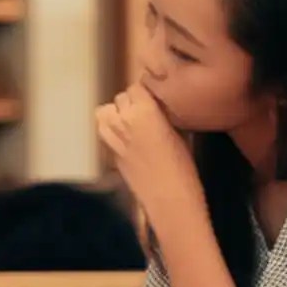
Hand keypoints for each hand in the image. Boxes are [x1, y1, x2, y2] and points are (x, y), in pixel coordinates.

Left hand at [96, 82, 203, 226]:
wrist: (169, 198)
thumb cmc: (183, 166)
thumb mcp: (178, 132)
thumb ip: (161, 115)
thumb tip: (155, 106)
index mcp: (144, 111)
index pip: (135, 87)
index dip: (144, 93)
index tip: (153, 99)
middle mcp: (123, 121)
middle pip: (119, 98)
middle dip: (130, 103)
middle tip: (145, 113)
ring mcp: (112, 138)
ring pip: (103, 113)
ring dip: (114, 114)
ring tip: (130, 123)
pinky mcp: (109, 153)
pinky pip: (104, 132)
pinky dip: (111, 130)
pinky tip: (126, 139)